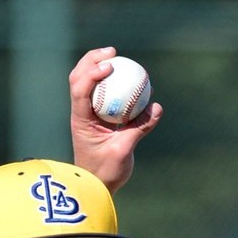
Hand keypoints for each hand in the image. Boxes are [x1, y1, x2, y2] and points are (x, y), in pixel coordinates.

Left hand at [70, 46, 162, 192]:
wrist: (96, 185)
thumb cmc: (105, 172)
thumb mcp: (124, 151)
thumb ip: (140, 128)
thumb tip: (157, 108)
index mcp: (81, 120)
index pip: (80, 90)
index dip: (92, 74)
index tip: (110, 66)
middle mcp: (81, 113)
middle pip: (79, 78)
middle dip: (92, 60)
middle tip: (112, 52)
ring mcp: (88, 113)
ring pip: (88, 83)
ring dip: (99, 66)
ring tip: (116, 56)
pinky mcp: (98, 117)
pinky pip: (104, 94)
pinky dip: (113, 83)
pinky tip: (129, 76)